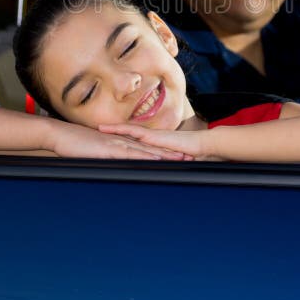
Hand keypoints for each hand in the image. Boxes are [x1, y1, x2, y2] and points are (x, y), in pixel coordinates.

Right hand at [50, 121, 190, 159]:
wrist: (60, 135)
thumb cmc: (74, 144)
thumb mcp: (95, 152)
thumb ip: (107, 156)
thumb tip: (115, 164)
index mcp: (119, 142)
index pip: (145, 148)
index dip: (162, 153)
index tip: (177, 158)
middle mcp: (121, 142)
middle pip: (150, 149)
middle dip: (169, 154)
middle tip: (187, 159)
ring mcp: (115, 144)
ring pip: (144, 151)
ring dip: (161, 156)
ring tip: (178, 160)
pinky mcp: (107, 149)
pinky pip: (128, 154)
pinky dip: (142, 157)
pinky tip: (152, 160)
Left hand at [98, 124, 218, 160]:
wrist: (202, 147)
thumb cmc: (191, 155)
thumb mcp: (172, 161)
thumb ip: (163, 164)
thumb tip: (158, 171)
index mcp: (155, 143)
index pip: (135, 139)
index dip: (122, 137)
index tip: (110, 137)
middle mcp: (152, 138)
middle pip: (128, 133)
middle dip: (113, 131)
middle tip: (98, 129)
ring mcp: (152, 136)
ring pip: (128, 131)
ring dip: (113, 129)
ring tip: (99, 128)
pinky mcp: (153, 137)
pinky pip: (133, 132)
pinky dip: (121, 130)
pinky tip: (110, 130)